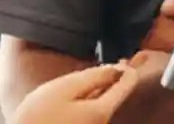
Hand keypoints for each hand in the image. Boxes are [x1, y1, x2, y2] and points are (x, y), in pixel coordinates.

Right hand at [12, 61, 138, 123]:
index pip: (127, 85)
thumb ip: (94, 77)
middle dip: (123, 76)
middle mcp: (102, 122)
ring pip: (107, 101)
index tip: (134, 55)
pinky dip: (98, 95)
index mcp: (102, 110)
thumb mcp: (66, 88)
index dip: (130, 67)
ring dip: (109, 85)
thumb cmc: (38, 116)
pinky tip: (92, 87)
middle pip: (118, 94)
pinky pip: (95, 109)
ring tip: (114, 68)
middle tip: (131, 59)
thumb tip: (117, 69)